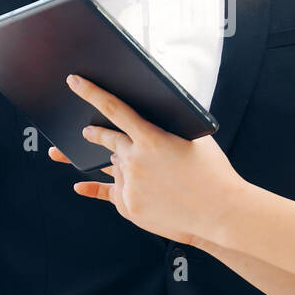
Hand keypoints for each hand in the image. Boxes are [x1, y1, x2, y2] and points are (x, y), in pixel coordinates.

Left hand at [51, 74, 246, 246]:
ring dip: (117, 162)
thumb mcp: (194, 139)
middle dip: (95, 134)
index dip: (91, 93)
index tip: (74, 82)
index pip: (114, 108)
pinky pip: (110, 192)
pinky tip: (80, 184)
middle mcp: (135, 160)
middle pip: (107, 140)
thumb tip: (151, 122)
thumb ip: (168, 128)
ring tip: (105, 154)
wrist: (220, 211)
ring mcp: (131, 185)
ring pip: (115, 167)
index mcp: (151, 138)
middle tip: (86, 131)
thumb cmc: (212, 172)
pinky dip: (100, 187)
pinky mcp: (130, 207)